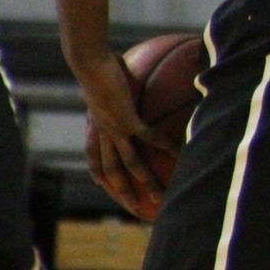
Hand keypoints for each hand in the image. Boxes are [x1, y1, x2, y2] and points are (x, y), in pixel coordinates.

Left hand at [76, 53, 162, 221]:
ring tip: (160, 197)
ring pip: (131, 163)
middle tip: (134, 207)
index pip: (94, 156)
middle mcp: (104, 132)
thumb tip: (128, 71)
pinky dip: (165, 147)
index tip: (102, 185)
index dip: (97, 172)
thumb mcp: (108, 78)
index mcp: (96, 125)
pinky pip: (150, 138)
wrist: (90, 62)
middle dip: (122, 191)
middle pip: (112, 171)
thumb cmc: (98, 62)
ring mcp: (115, 129)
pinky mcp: (128, 120)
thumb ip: (118, 83)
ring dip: (146, 182)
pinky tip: (179, 155)